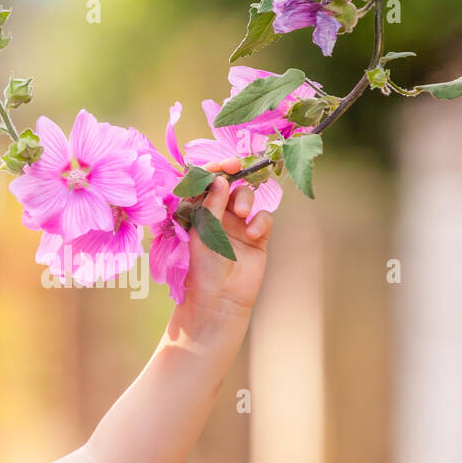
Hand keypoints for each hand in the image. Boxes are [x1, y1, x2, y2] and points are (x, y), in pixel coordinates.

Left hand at [180, 156, 274, 319]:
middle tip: (235, 169)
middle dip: (233, 176)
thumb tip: (221, 178)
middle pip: (228, 185)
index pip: (206, 184)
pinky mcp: (257, 237)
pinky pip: (263, 217)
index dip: (214, 170)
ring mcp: (238, 225)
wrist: (221, 299)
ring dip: (245, 199)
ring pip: (246, 197)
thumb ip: (212, 204)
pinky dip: (261, 220)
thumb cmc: (203, 267)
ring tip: (243, 214)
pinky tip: (254, 233)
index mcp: (198, 213)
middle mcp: (218, 216)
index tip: (224, 164)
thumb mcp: (203, 231)